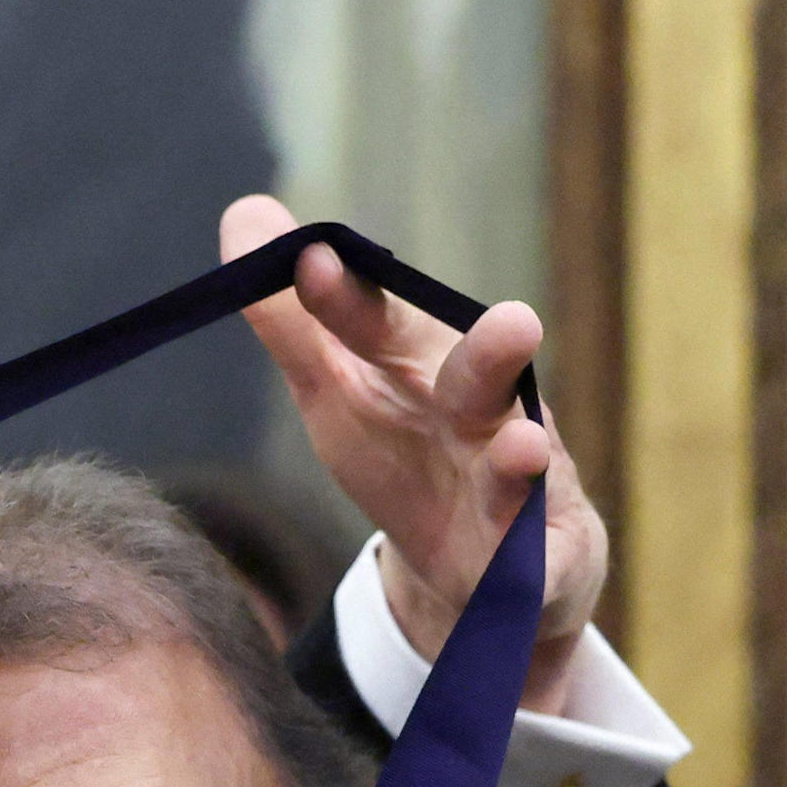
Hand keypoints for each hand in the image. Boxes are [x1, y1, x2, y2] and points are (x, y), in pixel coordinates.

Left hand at [223, 193, 608, 709]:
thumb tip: (245, 215)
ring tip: (523, 446)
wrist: (484, 564)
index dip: (349, 296)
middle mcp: (479, 412)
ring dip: (524, 456)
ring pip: (524, 467)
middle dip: (493, 351)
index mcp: (422, 366)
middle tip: (512, 320)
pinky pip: (541, 568)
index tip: (310, 260)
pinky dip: (538, 569)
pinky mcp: (541, 561)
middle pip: (482, 377)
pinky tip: (530, 571)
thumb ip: (291, 320)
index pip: (382, 322)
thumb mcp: (340, 391)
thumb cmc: (407, 452)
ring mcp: (516, 485)